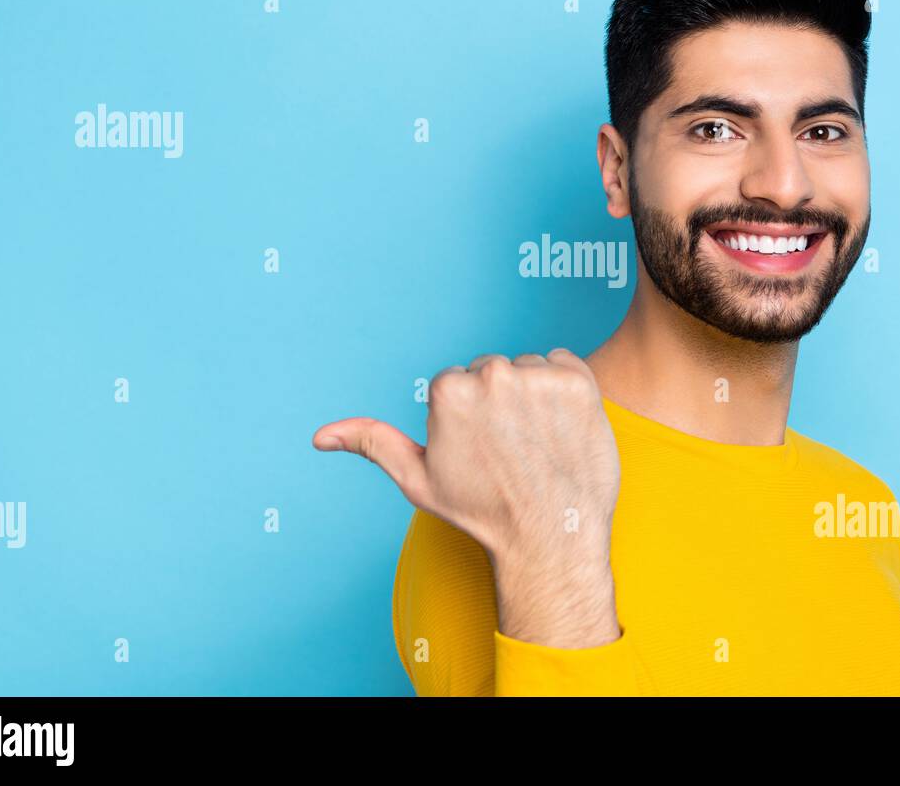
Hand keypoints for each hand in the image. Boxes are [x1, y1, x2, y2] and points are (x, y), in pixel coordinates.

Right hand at [311, 348, 621, 571]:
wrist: (551, 536)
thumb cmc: (482, 512)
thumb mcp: (419, 479)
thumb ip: (373, 443)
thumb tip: (321, 435)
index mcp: (449, 391)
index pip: (456, 381)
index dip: (467, 418)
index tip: (481, 449)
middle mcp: (494, 374)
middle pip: (492, 370)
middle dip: (499, 401)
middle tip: (510, 450)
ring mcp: (540, 378)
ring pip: (529, 368)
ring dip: (533, 395)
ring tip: (536, 443)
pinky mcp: (578, 382)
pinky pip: (563, 363)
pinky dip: (565, 390)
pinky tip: (560, 429)